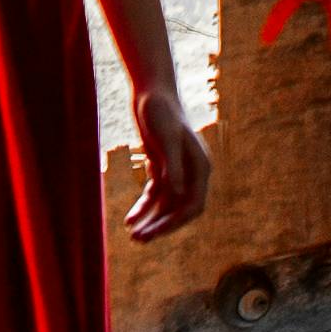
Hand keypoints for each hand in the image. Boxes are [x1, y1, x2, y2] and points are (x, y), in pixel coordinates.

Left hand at [125, 80, 210, 239]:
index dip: (176, 222)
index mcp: (200, 167)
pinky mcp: (162, 167)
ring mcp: (177, 171)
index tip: (156, 231)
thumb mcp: (166, 138)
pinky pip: (154, 194)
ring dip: (150, 220)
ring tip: (132, 235)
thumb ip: (173, 166)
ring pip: (165, 205)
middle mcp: (191, 173)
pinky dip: (143, 207)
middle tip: (139, 240)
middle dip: (161, 226)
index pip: (194, 205)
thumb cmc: (161, 111)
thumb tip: (178, 194)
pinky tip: (130, 218)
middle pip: (179, 209)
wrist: (151, 92)